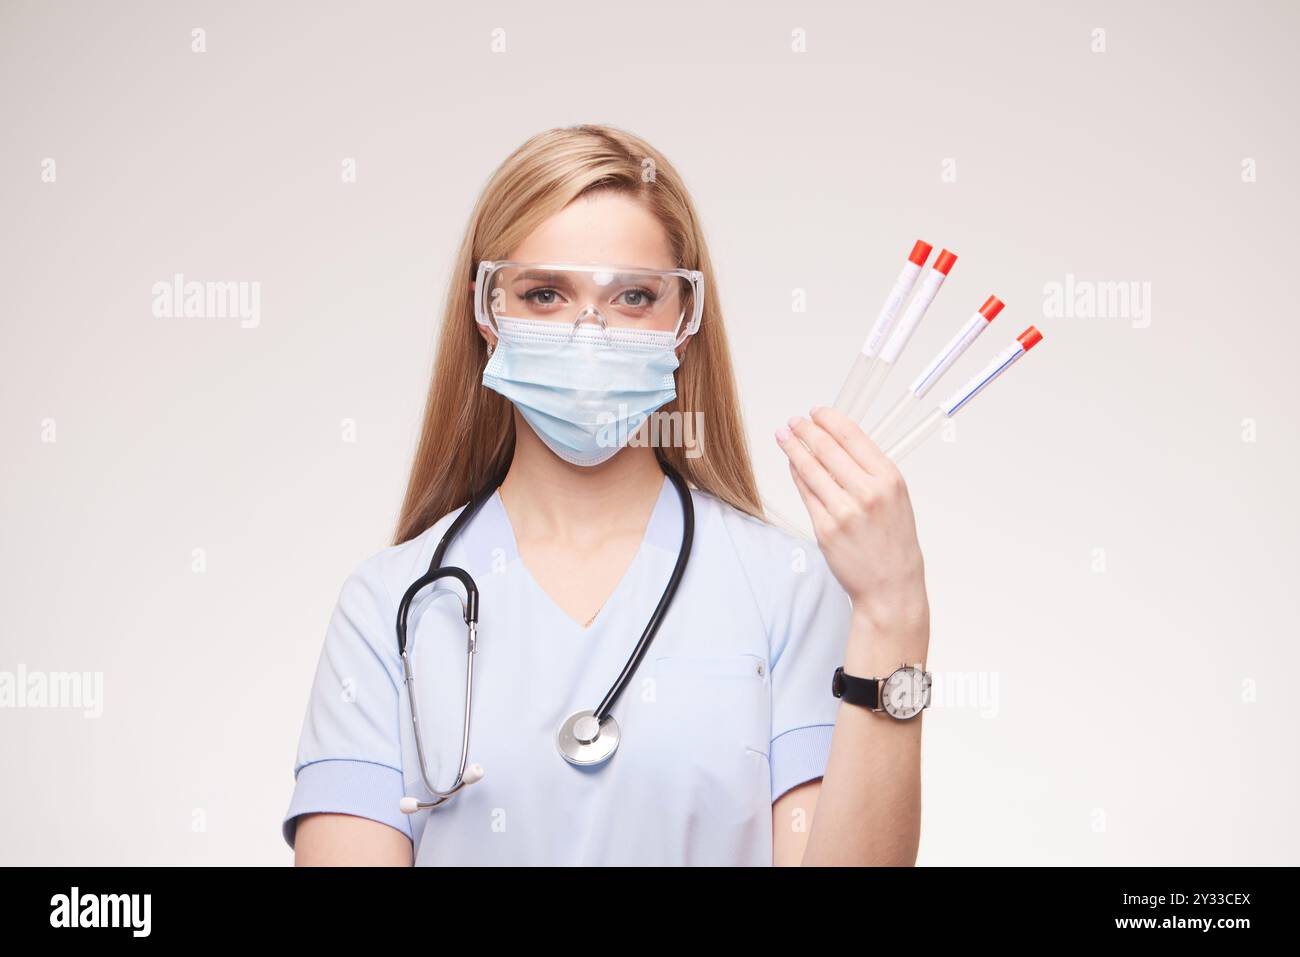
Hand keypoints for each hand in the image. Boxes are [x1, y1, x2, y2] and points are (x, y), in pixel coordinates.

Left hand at [775, 406, 929, 639]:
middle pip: (827, 449)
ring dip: (794, 448)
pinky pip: (806, 494)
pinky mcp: (826, 529)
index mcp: (889, 479)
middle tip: (794, 421)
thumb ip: (869, 470)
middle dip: (806, 431)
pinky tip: (791, 464)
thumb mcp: (894, 497)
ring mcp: (845, 511)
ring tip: (784, 435)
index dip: (830, 420)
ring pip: (811, 469)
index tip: (816, 412)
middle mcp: (868, 492)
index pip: (853, 437)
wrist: (891, 587)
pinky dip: (796, 475)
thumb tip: (836, 442)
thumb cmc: (894, 541)